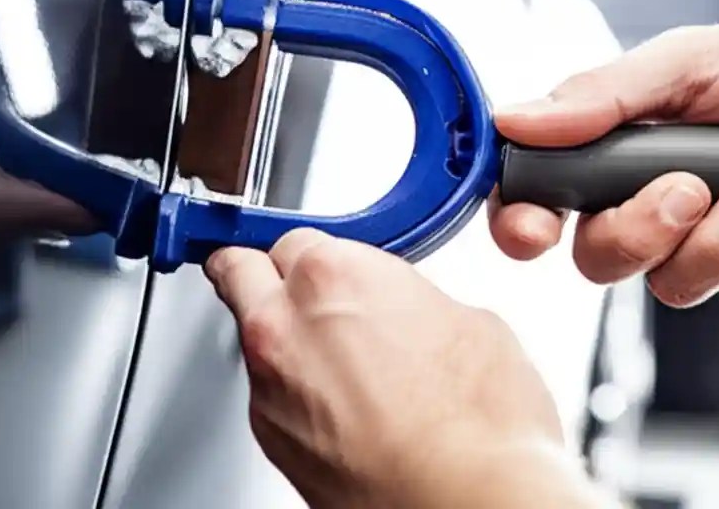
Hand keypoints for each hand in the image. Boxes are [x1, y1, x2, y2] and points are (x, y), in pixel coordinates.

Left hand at [204, 229, 615, 508]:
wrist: (464, 507)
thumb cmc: (478, 425)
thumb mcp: (468, 323)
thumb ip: (408, 300)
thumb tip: (403, 310)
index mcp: (332, 275)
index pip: (297, 237)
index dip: (323, 254)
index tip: (338, 268)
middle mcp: (283, 324)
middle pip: (240, 270)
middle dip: (262, 273)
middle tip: (295, 288)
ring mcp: (268, 385)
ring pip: (255, 339)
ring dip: (285, 342)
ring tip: (344, 368)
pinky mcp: (268, 439)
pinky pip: (269, 395)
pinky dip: (295, 396)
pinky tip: (346, 412)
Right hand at [489, 20, 718, 311]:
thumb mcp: (691, 63)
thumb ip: (602, 95)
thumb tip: (513, 118)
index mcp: (613, 148)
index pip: (537, 198)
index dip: (520, 222)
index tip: (537, 228)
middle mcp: (646, 202)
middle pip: (598, 258)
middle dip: (642, 230)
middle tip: (689, 188)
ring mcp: (702, 243)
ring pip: (672, 284)